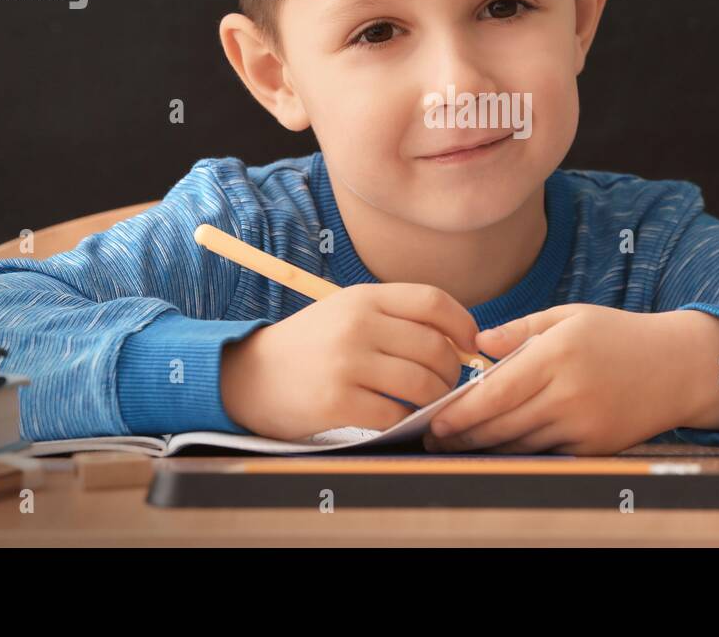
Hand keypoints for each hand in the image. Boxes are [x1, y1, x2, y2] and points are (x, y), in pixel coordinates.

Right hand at [220, 283, 477, 439]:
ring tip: (427, 403)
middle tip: (447, 383)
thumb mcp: (347, 312)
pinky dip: (405, 420)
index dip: (462, 324)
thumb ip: (395, 318)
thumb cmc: (310, 346)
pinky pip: (394, 415)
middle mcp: (357, 325)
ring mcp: (346, 364)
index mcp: (363, 297)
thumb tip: (458, 341)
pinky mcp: (336, 402)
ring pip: (421, 384)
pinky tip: (399, 419)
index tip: (470, 344)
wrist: (248, 376)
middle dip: (451, 371)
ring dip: (435, 399)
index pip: (432, 301)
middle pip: (434, 347)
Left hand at [423, 304, 718, 454]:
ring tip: (456, 445)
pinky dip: (519, 452)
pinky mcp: (596, 448)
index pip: (496, 392)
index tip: (434, 421)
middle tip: (433, 439)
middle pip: (502, 425)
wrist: (678, 367)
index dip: (461, 412)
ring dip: (485, 447)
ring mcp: (584, 425)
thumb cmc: (618, 335)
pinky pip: (546, 454)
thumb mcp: (570, 316)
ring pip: (520, 444)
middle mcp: (570, 393)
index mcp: (558, 354)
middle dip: (463, 436)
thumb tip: (478, 344)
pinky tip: (497, 449)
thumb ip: (521, 329)